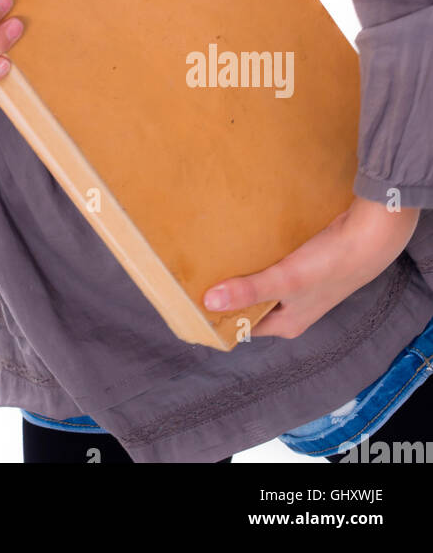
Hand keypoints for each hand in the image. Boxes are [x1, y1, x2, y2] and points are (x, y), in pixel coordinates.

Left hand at [202, 196, 420, 338]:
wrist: (371, 236)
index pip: (245, 326)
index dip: (220, 316)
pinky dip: (258, 257)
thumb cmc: (330, 263)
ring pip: (261, 282)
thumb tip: (209, 302)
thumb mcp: (285, 280)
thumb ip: (249, 290)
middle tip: (197, 272)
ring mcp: (299, 287)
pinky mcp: (304, 264)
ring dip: (243, 271)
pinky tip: (244, 240)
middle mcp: (293, 309)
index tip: (192, 300)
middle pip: (251, 303)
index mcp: (288, 323)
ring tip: (214, 255)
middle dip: (228, 290)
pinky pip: (272, 265)